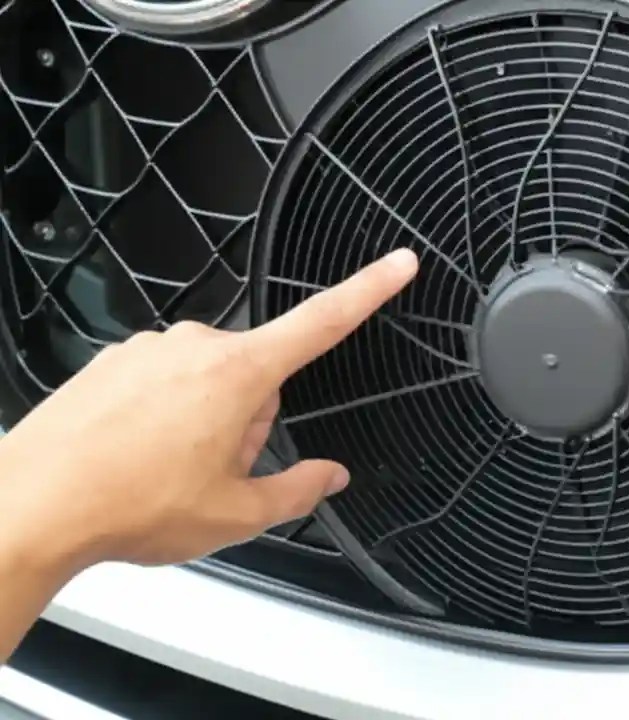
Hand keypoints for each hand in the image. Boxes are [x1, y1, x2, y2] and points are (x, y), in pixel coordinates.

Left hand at [0, 249, 418, 570]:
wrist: (34, 505)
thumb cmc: (129, 505)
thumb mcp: (234, 515)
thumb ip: (296, 491)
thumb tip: (328, 477)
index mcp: (238, 375)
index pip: (322, 322)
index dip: (368, 290)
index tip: (398, 264)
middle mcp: (194, 348)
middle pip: (256, 378)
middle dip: (247, 423)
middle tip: (212, 473)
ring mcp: (149, 351)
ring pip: (207, 382)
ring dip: (203, 422)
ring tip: (165, 472)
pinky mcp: (113, 362)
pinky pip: (162, 382)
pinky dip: (160, 418)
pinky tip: (137, 459)